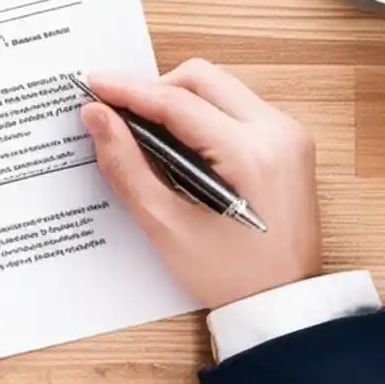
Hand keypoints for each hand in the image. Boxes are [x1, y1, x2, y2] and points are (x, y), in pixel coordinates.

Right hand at [81, 59, 321, 309]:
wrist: (284, 305)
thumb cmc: (231, 276)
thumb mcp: (166, 226)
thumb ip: (126, 165)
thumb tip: (97, 118)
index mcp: (251, 154)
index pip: (177, 101)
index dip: (129, 90)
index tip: (94, 86)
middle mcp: (278, 133)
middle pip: (203, 78)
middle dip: (155, 89)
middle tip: (119, 114)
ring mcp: (289, 134)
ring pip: (220, 87)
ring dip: (179, 100)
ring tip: (146, 133)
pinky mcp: (289, 142)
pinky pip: (237, 107)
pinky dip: (202, 114)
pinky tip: (179, 144)